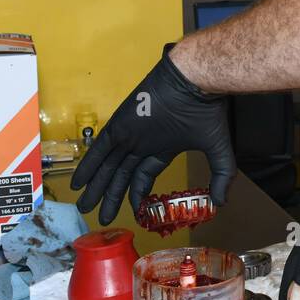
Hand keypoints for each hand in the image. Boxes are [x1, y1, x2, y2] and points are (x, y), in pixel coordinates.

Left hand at [70, 44, 235, 225]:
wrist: (193, 82)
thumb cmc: (206, 112)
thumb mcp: (218, 149)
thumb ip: (222, 176)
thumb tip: (221, 203)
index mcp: (162, 148)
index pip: (143, 176)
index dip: (136, 194)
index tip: (132, 211)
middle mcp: (143, 143)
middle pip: (121, 175)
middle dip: (110, 197)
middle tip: (101, 217)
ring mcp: (129, 135)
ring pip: (107, 166)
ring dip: (96, 187)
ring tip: (85, 206)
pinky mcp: (119, 127)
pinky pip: (99, 151)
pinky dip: (88, 166)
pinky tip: (78, 182)